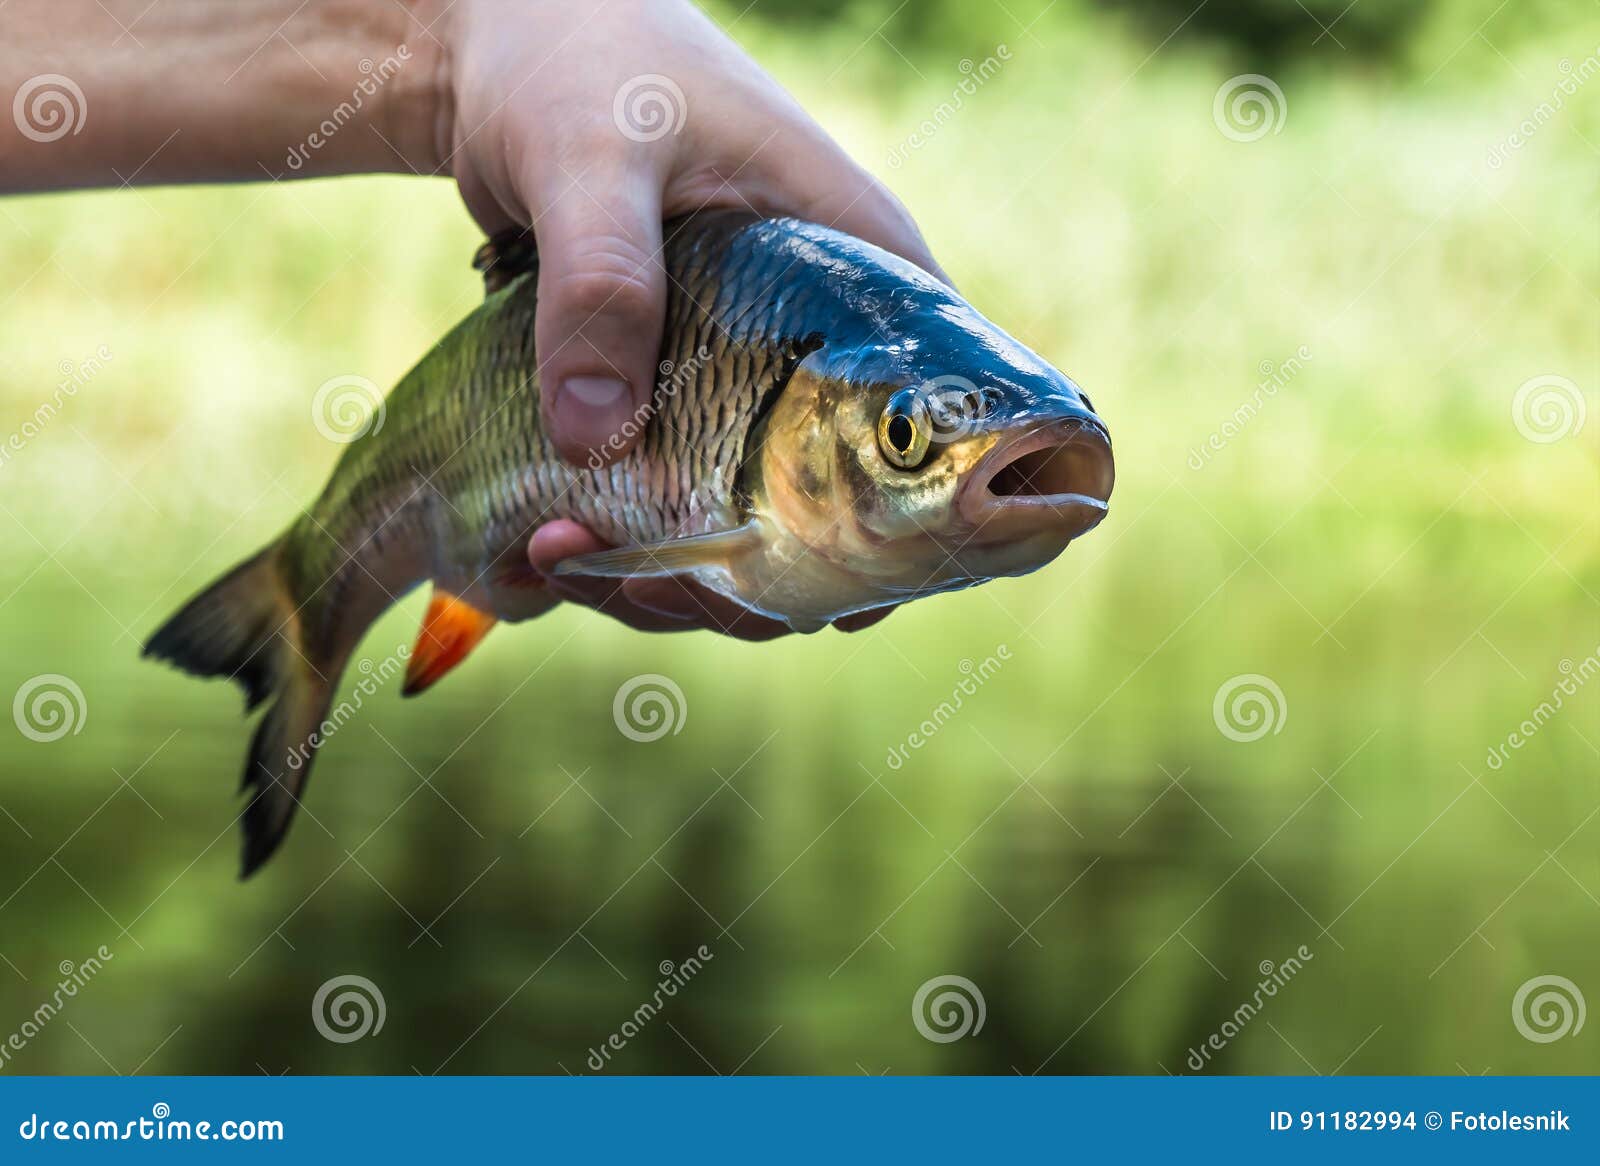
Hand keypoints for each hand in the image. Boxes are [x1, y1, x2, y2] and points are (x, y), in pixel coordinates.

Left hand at [407, 0, 943, 635]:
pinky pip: (670, 495)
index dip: (924, 522)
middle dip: (751, 578)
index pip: (945, 414)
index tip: (842, 601)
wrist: (503, 44)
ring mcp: (747, 378)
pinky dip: (616, 538)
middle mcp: (820, 342)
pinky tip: (539, 546)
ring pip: (747, 517)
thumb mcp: (599, 155)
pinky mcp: (676, 397)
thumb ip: (605, 280)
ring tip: (560, 563)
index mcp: (858, 274)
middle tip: (651, 592)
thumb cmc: (582, 63)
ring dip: (667, 573)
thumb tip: (597, 439)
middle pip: (840, 503)